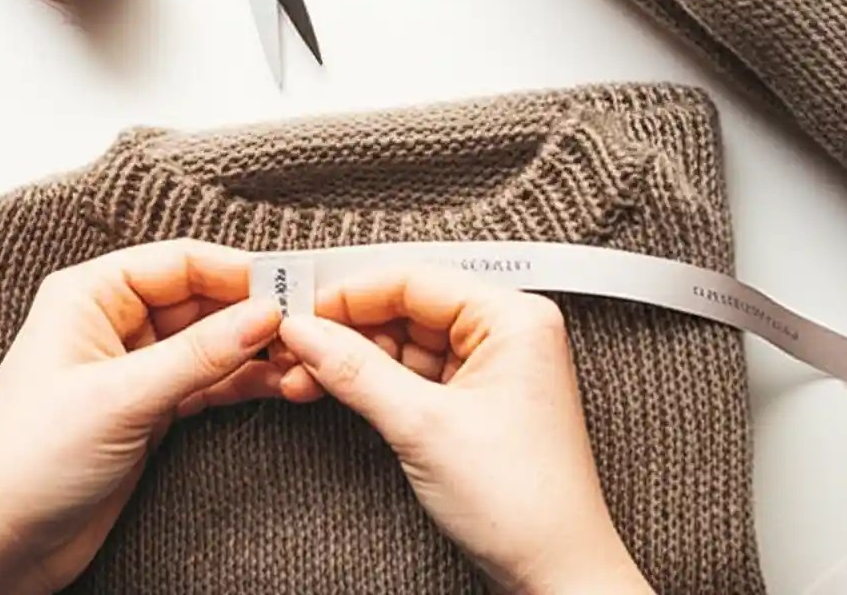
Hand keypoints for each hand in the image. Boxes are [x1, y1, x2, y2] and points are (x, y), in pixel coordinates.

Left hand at [0, 240, 283, 594]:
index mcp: (88, 297)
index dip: (237, 271)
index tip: (289, 287)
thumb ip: (198, 355)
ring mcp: (134, 368)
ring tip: (304, 362)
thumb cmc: (24, 464)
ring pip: (211, 343)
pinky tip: (280, 385)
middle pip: (201, 299)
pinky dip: (243, 383)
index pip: (178, 262)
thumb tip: (262, 314)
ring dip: (256, 351)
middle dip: (253, 313)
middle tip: (309, 327)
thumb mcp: (120, 399)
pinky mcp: (149, 410)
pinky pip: (208, 382)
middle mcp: (112, 324)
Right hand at [275, 266, 652, 594]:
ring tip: (301, 375)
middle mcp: (508, 333)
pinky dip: (372, 383)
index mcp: (514, 318)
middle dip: (345, 331)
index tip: (298, 307)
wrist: (555, 573)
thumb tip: (305, 330)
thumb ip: (356, 370)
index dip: (349, 294)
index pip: (415, 281)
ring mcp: (492, 369)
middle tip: (291, 345)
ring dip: (352, 360)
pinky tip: (332, 387)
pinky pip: (414, 376)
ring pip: (404, 344)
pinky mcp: (475, 403)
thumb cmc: (522, 501)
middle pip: (406, 309)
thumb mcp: (422, 425)